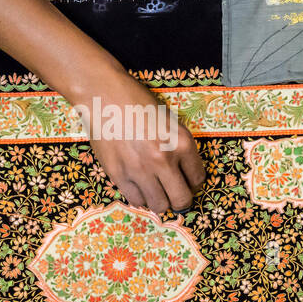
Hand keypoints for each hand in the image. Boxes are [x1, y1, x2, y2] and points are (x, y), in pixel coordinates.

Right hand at [69, 67, 205, 213]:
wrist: (105, 95)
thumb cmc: (138, 104)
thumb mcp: (170, 122)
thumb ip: (179, 148)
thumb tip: (183, 175)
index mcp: (182, 143)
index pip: (198, 178)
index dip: (193, 183)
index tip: (186, 181)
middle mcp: (164, 159)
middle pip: (182, 200)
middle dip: (181, 201)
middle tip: (175, 195)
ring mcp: (140, 170)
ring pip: (159, 206)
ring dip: (160, 201)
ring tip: (155, 190)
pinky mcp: (119, 175)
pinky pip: (136, 200)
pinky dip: (140, 197)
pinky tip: (139, 186)